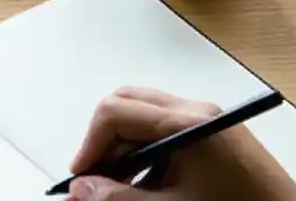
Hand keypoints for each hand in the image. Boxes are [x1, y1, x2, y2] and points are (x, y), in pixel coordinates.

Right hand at [67, 87, 295, 200]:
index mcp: (186, 123)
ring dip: (124, 149)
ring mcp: (207, 118)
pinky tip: (151, 187)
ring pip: (143, 116)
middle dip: (103, 141)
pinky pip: (165, 129)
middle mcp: (195, 110)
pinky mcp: (214, 131)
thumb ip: (120, 199)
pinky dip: (147, 153)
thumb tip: (81, 188)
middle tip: (96, 180)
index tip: (81, 178)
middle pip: (126, 104)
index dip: (89, 145)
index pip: (115, 112)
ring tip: (123, 190)